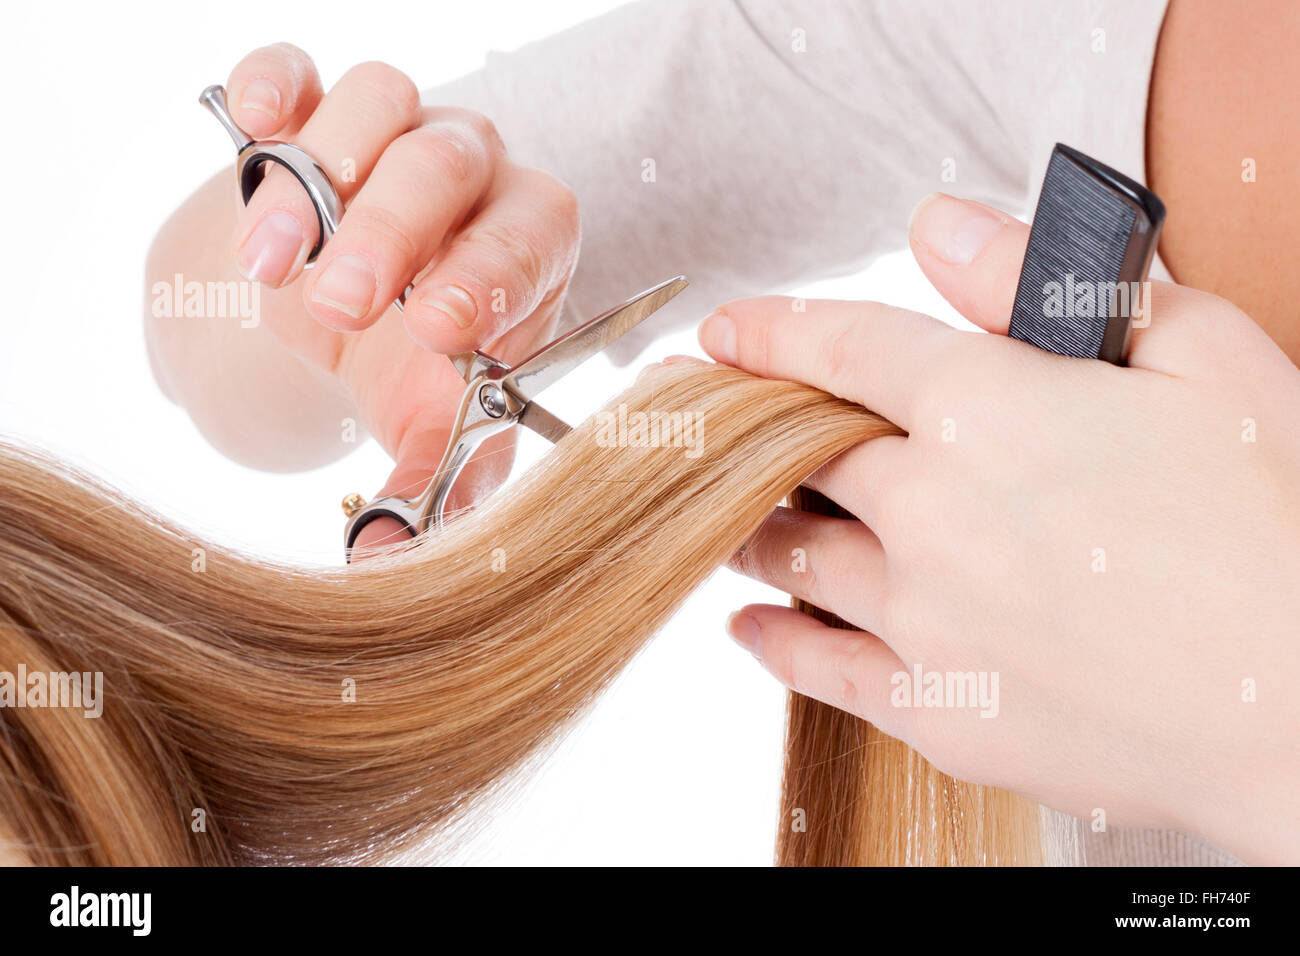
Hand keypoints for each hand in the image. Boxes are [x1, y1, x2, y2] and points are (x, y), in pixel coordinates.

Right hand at [222, 45, 578, 546]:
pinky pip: (295, 67)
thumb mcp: (431, 421)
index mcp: (525, 242)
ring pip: (377, 104)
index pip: (525, 238)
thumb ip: (433, 479)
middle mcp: (471, 170)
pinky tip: (257, 128)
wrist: (359, 312)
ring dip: (318, 178)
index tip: (443, 329)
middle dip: (390, 235)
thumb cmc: (417, 365)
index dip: (489, 276)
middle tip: (345, 306)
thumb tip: (389, 559)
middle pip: (445, 165)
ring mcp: (394, 126)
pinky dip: (272, 86)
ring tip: (275, 261)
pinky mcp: (313, 102)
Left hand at [699, 193, 1299, 863]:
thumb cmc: (1275, 523)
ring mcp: (923, 620)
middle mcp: (929, 513)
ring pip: (794, 556)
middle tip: (717, 430)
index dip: (774, 331)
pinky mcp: (937, 713)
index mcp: (985, 411)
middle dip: (752, 433)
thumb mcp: (1195, 355)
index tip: (724, 334)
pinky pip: (819, 668)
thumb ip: (1047, 281)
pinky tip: (753, 627)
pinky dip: (774, 641)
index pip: (844, 348)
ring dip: (755, 527)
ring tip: (732, 519)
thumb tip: (940, 226)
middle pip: (800, 455)